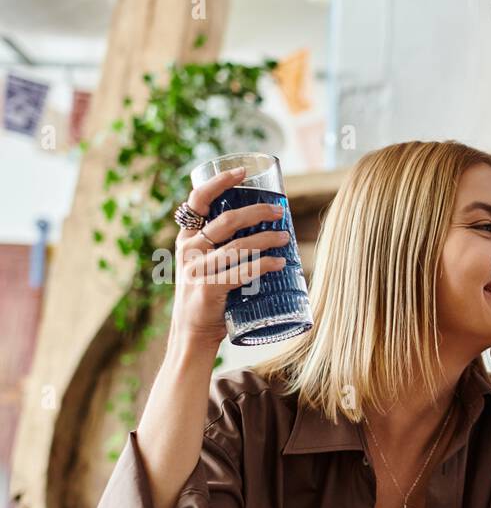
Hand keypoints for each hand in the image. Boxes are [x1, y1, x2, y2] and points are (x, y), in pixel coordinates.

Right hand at [172, 165, 288, 354]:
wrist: (191, 335)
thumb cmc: (207, 298)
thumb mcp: (206, 266)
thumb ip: (223, 248)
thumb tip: (263, 229)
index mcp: (187, 239)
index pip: (198, 200)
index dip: (220, 181)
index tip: (243, 171)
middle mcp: (189, 250)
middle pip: (226, 220)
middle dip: (257, 212)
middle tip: (279, 211)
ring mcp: (197, 270)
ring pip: (238, 245)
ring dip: (266, 239)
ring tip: (286, 237)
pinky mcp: (209, 290)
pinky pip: (241, 272)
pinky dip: (264, 265)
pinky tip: (281, 263)